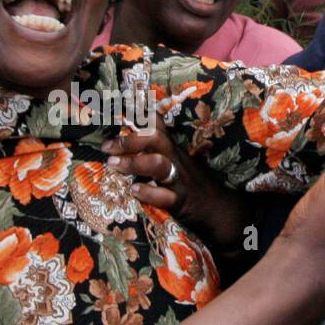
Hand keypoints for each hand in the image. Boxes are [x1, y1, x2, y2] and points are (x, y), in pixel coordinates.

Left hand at [100, 121, 252, 253]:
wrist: (217, 208)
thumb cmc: (189, 181)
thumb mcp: (175, 158)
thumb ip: (156, 144)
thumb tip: (135, 126)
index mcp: (171, 148)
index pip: (157, 124)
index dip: (139, 116)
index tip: (116, 117)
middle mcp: (174, 159)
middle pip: (155, 139)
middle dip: (130, 140)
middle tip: (107, 147)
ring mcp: (177, 179)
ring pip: (158, 164)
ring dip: (133, 163)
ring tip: (113, 166)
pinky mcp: (179, 201)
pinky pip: (164, 196)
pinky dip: (148, 193)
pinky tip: (134, 190)